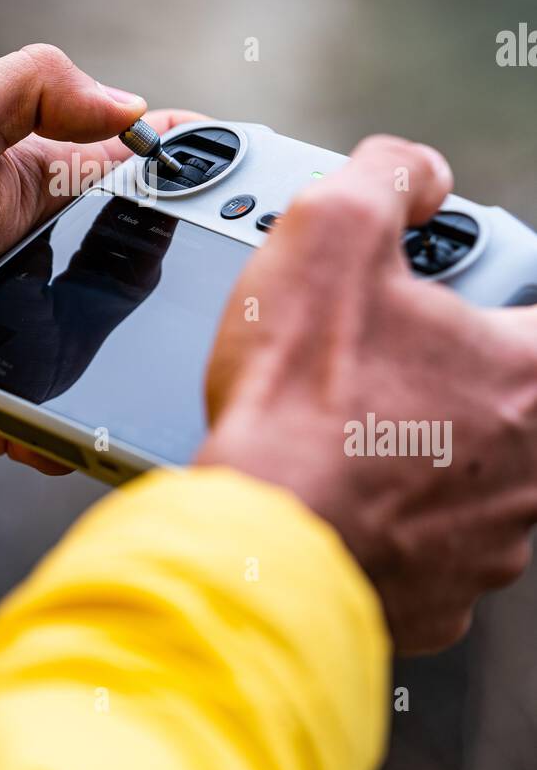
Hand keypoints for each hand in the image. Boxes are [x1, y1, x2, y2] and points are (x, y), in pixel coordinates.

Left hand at [0, 43, 199, 472]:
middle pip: (137, 258)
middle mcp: (34, 255)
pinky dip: (88, 421)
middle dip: (184, 269)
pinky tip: (99, 423)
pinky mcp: (10, 398)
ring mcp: (25, 329)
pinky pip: (72, 412)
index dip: (180, 167)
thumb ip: (32, 88)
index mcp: (26, 184)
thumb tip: (131, 109)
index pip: (124, 168)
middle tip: (227, 281)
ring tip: (181, 360)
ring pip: (117, 341)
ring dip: (146, 350)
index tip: (240, 173)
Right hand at [198, 135, 536, 652]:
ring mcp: (493, 539)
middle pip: (513, 395)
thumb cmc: (299, 400)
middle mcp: (531, 466)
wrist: (260, 533)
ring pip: (476, 473)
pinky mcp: (445, 595)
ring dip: (428, 444)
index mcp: (528, 375)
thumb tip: (419, 174)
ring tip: (352, 420)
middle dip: (457, 368)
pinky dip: (395, 516)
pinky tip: (344, 490)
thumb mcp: (332, 229)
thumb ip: (390, 175)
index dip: (509, 293)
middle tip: (390, 352)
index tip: (474, 299)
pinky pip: (433, 543)